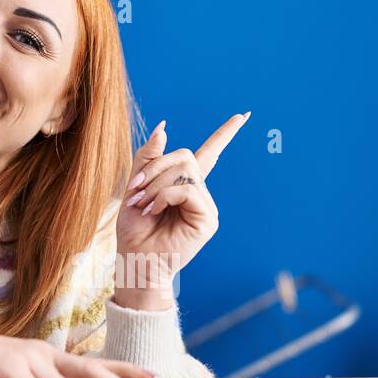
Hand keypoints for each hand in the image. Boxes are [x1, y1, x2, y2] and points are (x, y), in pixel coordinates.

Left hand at [115, 112, 248, 307]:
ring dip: (156, 185)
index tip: (243, 116)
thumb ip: (148, 158)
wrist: (136, 261)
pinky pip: (188, 189)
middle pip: (186, 156)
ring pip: (186, 171)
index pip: (209, 153)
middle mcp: (199, 193)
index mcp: (184, 185)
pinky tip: (155, 210)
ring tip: (143, 205)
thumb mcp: (135, 187)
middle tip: (135, 191)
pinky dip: (166, 195)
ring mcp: (206, 206)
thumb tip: (163, 128)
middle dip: (155, 168)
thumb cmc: (134, 230)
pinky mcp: (208, 219)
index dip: (225, 134)